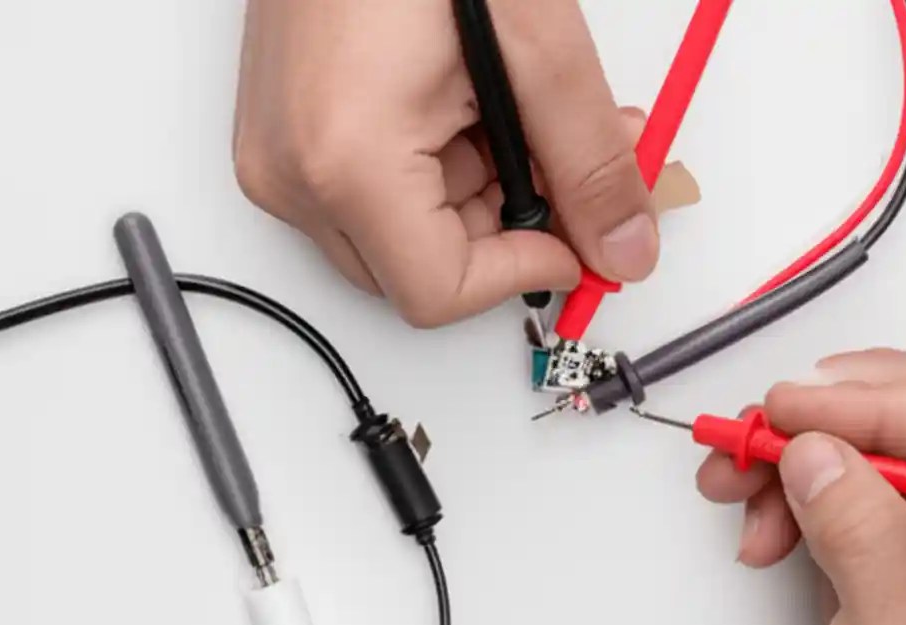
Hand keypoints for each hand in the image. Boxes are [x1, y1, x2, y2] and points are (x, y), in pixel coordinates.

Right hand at [233, 0, 658, 326]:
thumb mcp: (536, 49)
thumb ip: (589, 162)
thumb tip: (623, 246)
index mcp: (347, 160)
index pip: (441, 294)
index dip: (527, 269)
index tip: (579, 231)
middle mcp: (293, 175)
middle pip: (425, 270)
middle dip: (515, 224)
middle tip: (573, 158)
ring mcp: (281, 157)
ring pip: (409, 233)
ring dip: (487, 190)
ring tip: (529, 110)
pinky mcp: (285, 136)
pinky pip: (377, 193)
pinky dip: (443, 166)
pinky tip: (480, 105)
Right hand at [697, 350, 905, 624]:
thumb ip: (868, 543)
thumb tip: (822, 450)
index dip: (872, 399)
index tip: (790, 413)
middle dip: (825, 420)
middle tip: (758, 435)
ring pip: (865, 443)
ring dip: (791, 455)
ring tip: (737, 490)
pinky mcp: (889, 551)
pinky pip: (837, 483)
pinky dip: (786, 491)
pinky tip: (758, 530)